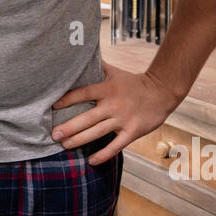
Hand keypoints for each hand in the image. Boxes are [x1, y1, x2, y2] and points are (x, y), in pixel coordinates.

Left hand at [51, 61, 180, 165]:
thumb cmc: (135, 82)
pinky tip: (91, 161)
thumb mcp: (116, 72)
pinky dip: (103, 154)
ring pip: (98, 132)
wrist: (162, 92)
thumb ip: (98, 66)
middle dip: (69, 127)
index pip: (83, 93)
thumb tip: (82, 54)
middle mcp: (113, 104)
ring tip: (64, 145)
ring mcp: (123, 119)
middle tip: (53, 135)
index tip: (53, 106)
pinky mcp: (132, 132)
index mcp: (107, 89)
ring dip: (79, 140)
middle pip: (87, 117)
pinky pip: (116, 146)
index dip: (68, 99)